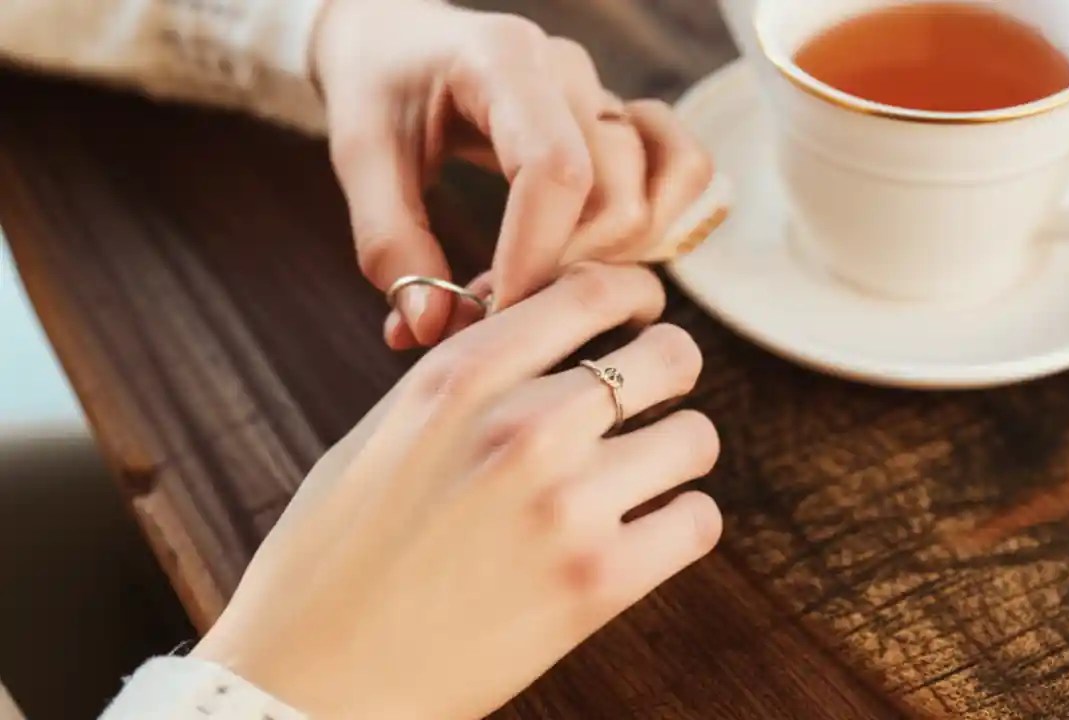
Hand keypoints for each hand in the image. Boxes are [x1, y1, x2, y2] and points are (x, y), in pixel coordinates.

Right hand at [192, 264, 722, 719]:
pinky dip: (681, 524)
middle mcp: (523, 426)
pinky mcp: (598, 583)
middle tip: (654, 400)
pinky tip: (646, 533)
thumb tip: (537, 335)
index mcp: (462, 377)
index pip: (592, 291)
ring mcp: (567, 504)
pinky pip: (698, 521)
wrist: (312, 679)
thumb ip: (468, 381)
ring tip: (644, 476)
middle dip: (669, 371)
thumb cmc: (332, 557)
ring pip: (696, 438)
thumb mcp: (382, 434)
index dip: (635, 295)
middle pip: (669, 355)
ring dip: (676, 452)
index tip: (643, 315)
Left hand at [311, 0, 718, 348]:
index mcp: (503, 61)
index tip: (495, 312)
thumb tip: (433, 330)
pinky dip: (659, 220)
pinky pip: (684, 169)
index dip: (536, 256)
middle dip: (564, 269)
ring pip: (659, 191)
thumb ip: (390, 245)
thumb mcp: (358, 156)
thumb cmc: (375, 87)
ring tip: (541, 274)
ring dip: (610, 255)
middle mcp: (570, 72)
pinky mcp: (625, 121)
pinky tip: (595, 247)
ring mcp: (606, 93)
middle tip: (495, 302)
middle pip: (617, 194)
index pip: (556, 169)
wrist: (396, 35)